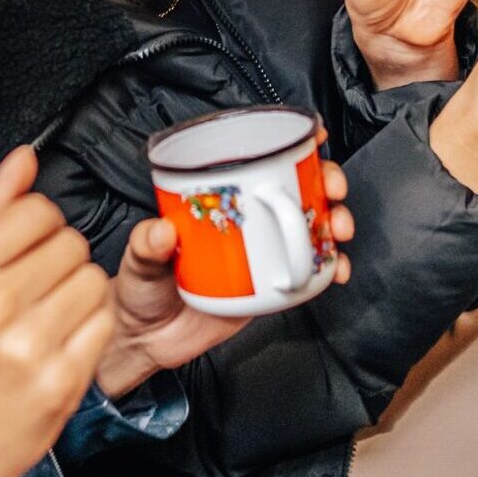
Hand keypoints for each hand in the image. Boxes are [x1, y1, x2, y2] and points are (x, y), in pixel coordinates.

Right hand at [0, 147, 113, 476]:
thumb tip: (24, 158)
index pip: (36, 211)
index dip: (39, 229)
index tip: (22, 256)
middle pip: (70, 242)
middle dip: (61, 262)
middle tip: (34, 296)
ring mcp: (27, 345)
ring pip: (94, 280)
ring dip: (81, 295)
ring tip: (48, 319)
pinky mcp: (62, 380)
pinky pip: (104, 322)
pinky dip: (92, 329)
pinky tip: (62, 344)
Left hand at [96, 158, 354, 396]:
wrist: (147, 341)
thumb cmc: (138, 290)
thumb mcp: (138, 262)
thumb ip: (145, 246)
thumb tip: (163, 230)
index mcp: (216, 203)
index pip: (255, 162)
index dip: (289, 143)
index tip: (313, 135)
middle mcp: (245, 222)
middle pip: (296, 189)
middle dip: (326, 180)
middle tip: (332, 187)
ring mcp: (262, 252)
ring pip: (311, 226)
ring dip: (336, 220)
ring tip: (339, 228)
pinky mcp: (271, 286)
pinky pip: (309, 271)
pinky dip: (329, 267)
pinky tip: (336, 269)